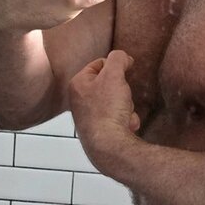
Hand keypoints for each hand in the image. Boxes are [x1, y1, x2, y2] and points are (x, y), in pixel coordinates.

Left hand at [70, 50, 139, 177]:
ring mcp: (88, 117)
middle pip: (110, 84)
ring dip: (127, 107)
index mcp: (77, 84)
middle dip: (123, 91)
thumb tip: (122, 57)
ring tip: (125, 115)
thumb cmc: (107, 110)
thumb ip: (118, 58)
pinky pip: (118, 118)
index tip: (128, 69)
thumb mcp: (114, 75)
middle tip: (123, 97)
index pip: (100, 63)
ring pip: (116, 102)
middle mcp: (79, 100)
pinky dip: (125, 121)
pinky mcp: (99, 130)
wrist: (109, 146)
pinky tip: (126, 127)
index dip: (116, 65)